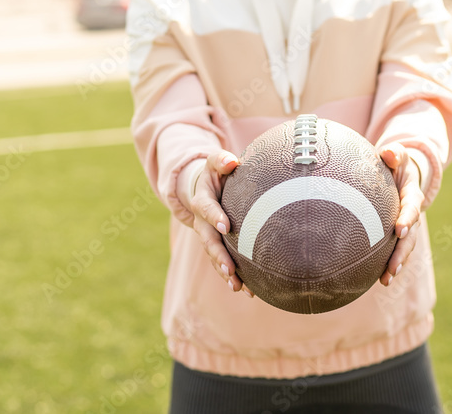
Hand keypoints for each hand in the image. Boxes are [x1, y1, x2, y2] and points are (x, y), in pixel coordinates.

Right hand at [183, 150, 253, 297]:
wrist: (206, 185)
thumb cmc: (217, 172)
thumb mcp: (216, 162)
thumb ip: (221, 160)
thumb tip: (232, 161)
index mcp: (202, 200)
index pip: (206, 208)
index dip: (214, 217)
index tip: (226, 227)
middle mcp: (202, 222)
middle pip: (208, 241)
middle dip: (218, 255)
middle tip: (229, 269)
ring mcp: (208, 236)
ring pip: (215, 256)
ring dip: (224, 272)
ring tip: (237, 286)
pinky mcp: (217, 246)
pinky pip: (223, 263)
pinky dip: (234, 277)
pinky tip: (249, 291)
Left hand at [376, 143, 424, 286]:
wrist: (400, 175)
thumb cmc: (394, 163)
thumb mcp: (396, 156)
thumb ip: (394, 154)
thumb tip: (389, 153)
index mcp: (411, 194)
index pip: (411, 207)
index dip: (407, 218)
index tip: (399, 230)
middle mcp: (411, 214)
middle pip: (410, 236)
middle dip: (402, 252)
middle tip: (393, 266)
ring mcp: (406, 227)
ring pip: (404, 248)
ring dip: (397, 264)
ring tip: (386, 279)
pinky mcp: (397, 236)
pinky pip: (395, 252)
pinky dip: (389, 266)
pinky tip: (380, 280)